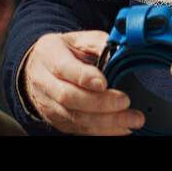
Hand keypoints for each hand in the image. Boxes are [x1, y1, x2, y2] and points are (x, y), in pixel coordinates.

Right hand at [22, 30, 145, 134]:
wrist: (39, 68)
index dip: (84, 77)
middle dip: (100, 103)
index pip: (64, 68)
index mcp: (49, 54)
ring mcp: (48, 103)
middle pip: (68, 97)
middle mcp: (43, 81)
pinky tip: (122, 129)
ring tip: (132, 120)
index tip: (105, 83)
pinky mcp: (56, 120)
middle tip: (125, 103)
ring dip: (106, 122)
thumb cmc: (67, 51)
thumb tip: (122, 52)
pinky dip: (102, 131)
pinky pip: (79, 129)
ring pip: (74, 117)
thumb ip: (100, 43)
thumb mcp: (81, 39)